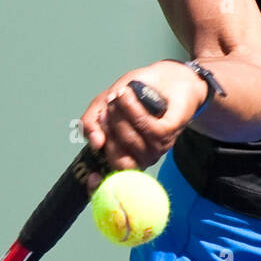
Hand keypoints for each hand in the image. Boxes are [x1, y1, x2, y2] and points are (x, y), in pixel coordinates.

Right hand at [78, 60, 207, 192]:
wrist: (169, 74)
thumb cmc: (137, 92)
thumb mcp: (105, 104)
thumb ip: (92, 122)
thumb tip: (95, 144)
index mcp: (127, 154)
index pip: (114, 182)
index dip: (100, 186)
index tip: (90, 177)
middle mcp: (143, 155)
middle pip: (117, 159)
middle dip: (107, 130)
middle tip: (108, 106)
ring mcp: (159, 146)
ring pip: (131, 140)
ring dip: (120, 114)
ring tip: (120, 94)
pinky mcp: (170, 131)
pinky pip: (147, 127)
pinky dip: (134, 108)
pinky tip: (127, 94)